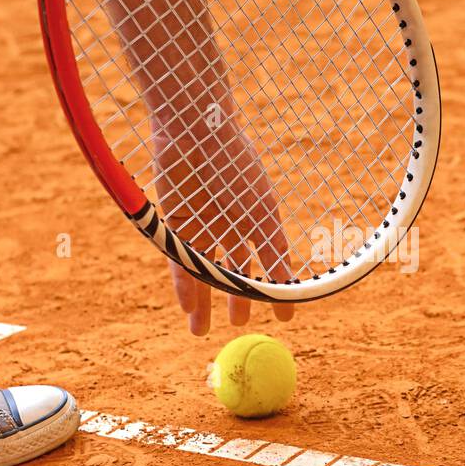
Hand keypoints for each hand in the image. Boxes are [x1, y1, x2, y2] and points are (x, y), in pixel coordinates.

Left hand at [153, 115, 295, 335]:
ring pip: (203, 272)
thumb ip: (274, 254)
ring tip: (200, 331)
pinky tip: (187, 308)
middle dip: (234, 298)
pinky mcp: (174, 224)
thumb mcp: (262, 215)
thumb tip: (290, 291)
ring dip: (203, 302)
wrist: (197, 133)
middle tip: (239, 326)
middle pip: (232, 269)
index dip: (273, 288)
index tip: (282, 317)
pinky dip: (183, 286)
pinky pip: (178, 262)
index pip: (268, 261)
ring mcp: (201, 225)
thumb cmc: (237, 168)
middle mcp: (229, 224)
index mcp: (257, 218)